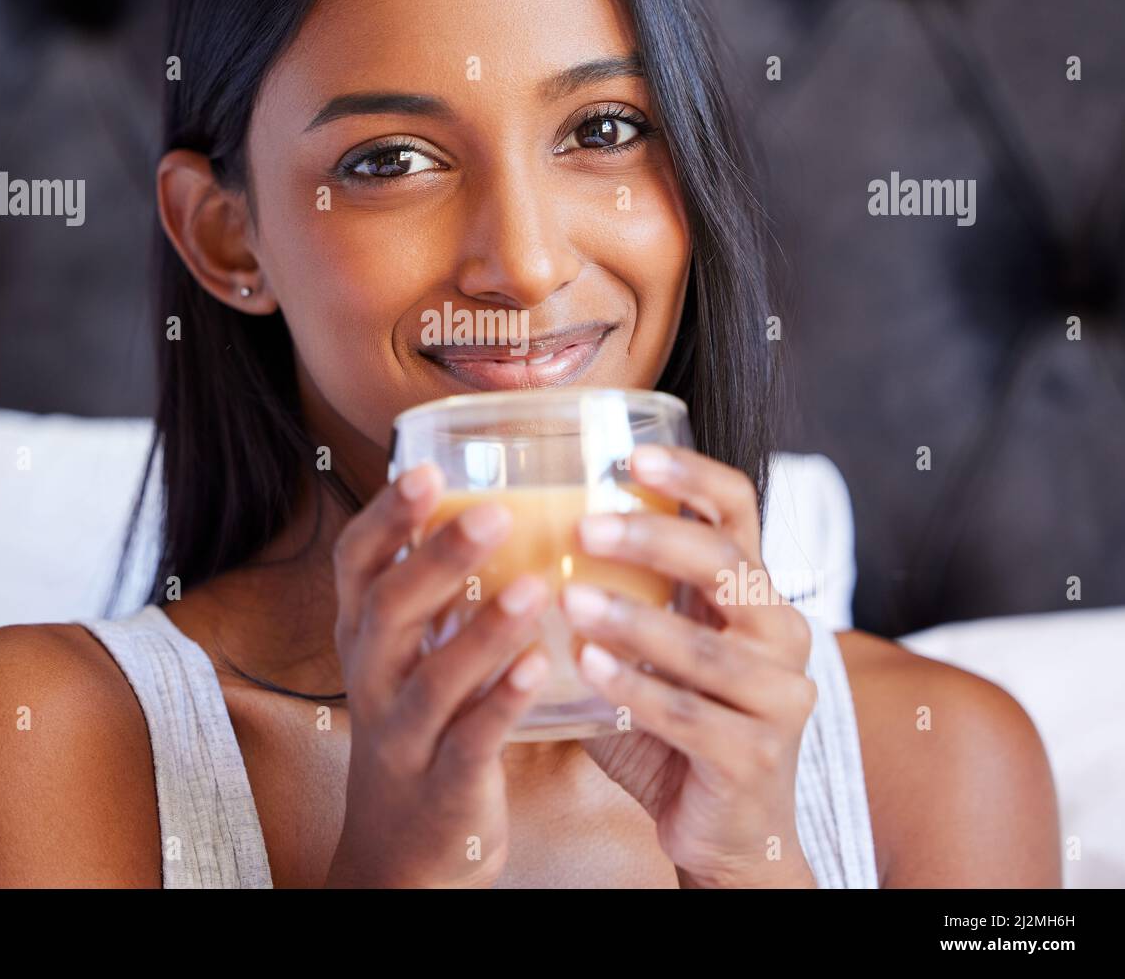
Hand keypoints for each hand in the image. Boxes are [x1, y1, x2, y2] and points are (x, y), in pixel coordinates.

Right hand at [325, 462, 553, 888]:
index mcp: (364, 632)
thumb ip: (433, 586)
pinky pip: (471, 740)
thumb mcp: (405, 650)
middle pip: (390, 609)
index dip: (385, 516)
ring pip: (433, 678)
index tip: (425, 469)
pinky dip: (503, 702)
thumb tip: (488, 491)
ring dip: (483, 631)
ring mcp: (404, 733)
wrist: (401, 844)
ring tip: (535, 586)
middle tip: (494, 513)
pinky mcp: (445, 783)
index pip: (356, 563)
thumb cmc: (418, 719)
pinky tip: (542, 665)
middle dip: (438, 559)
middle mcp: (372, 676)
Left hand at [564, 444, 818, 888]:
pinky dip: (637, 689)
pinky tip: (589, 670)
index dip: (691, 477)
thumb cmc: (669, 724)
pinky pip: (692, 715)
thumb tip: (508, 542)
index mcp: (749, 591)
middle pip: (727, 563)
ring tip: (570, 602)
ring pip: (707, 645)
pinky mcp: (758, 755)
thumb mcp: (645, 649)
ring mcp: (779, 695)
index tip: (631, 457)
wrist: (722, 829)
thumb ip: (608, 598)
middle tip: (583, 529)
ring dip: (634, 620)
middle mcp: (779, 631)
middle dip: (653, 540)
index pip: (737, 510)